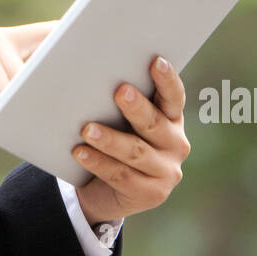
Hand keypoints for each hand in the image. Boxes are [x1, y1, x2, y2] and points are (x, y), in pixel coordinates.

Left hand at [72, 55, 190, 224]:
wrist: (107, 190)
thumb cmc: (116, 139)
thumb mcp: (122, 120)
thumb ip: (121, 102)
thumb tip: (95, 73)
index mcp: (172, 119)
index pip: (174, 97)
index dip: (167, 80)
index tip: (156, 61)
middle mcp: (176, 144)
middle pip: (154, 124)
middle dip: (137, 108)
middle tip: (120, 91)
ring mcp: (166, 172)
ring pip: (135, 152)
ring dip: (110, 140)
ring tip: (87, 129)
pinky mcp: (151, 194)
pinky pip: (121, 176)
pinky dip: (98, 163)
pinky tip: (80, 153)